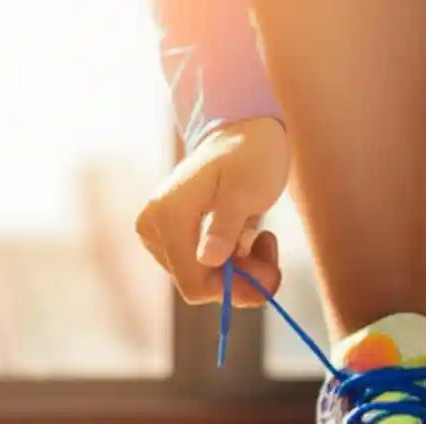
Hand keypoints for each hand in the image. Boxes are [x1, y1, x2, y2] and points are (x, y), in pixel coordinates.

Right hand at [135, 117, 287, 306]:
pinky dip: (232, 262)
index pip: (194, 283)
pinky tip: (249, 237)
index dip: (234, 289)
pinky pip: (203, 268)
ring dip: (240, 269)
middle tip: (271, 249)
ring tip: (263, 238)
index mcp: (167, 217)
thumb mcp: (246, 189)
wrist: (243, 132)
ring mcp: (159, 235)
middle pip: (199, 284)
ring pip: (203, 279)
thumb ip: (226, 224)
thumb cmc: (249, 155)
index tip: (271, 272)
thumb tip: (208, 259)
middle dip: (241, 277)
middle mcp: (154, 230)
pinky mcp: (171, 238)